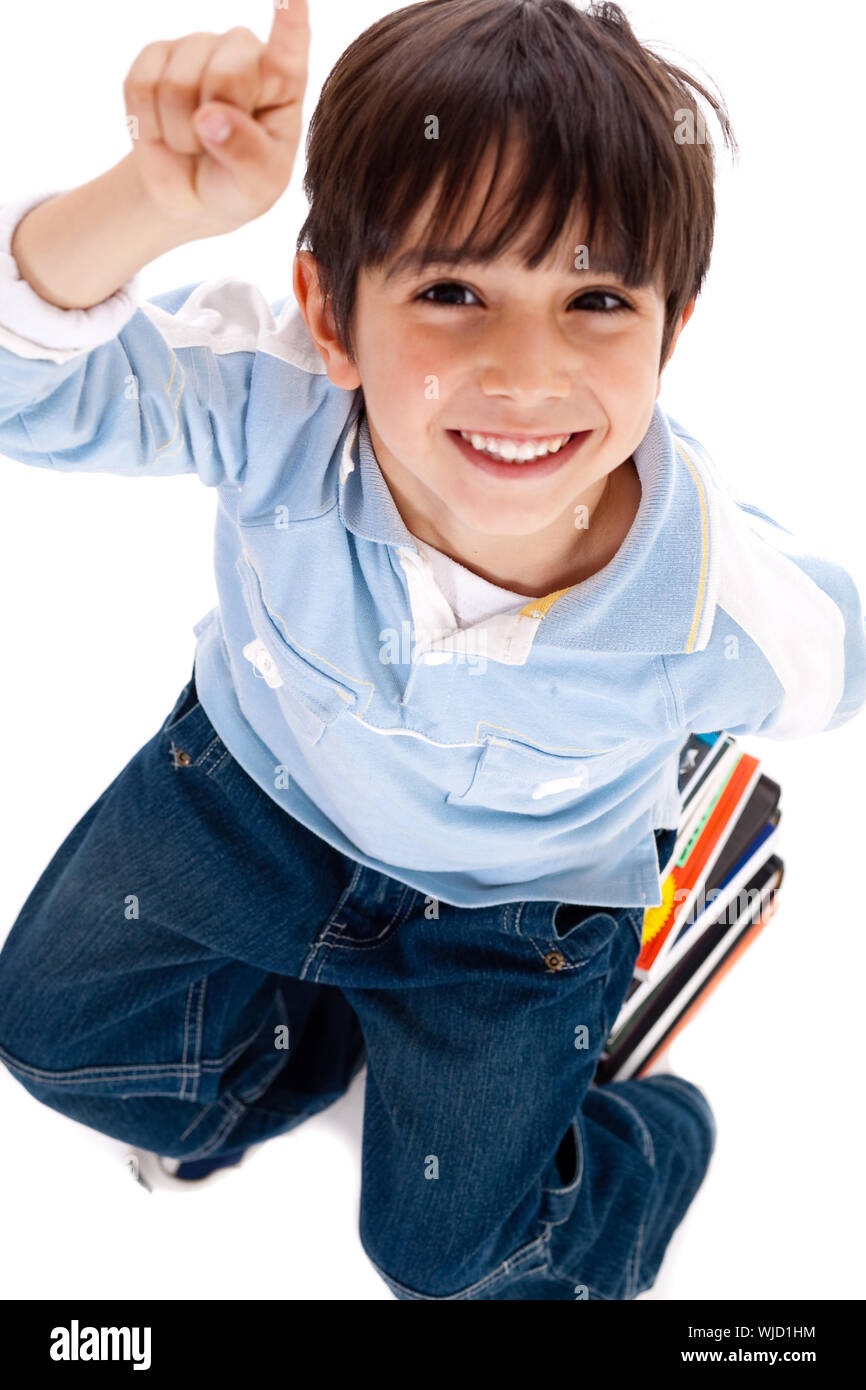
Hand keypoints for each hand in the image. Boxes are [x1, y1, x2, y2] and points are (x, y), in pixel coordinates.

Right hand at [123, 1, 309, 236]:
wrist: (192, 194)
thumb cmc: (239, 184)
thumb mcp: (258, 184)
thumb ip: (246, 154)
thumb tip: (210, 118)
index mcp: (284, 79)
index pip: (290, 42)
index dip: (289, 17)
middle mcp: (244, 50)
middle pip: (225, 78)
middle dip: (214, 128)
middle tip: (216, 148)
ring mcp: (198, 46)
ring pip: (176, 86)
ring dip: (180, 135)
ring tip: (193, 143)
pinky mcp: (155, 54)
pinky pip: (141, 89)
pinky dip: (149, 126)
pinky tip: (165, 131)